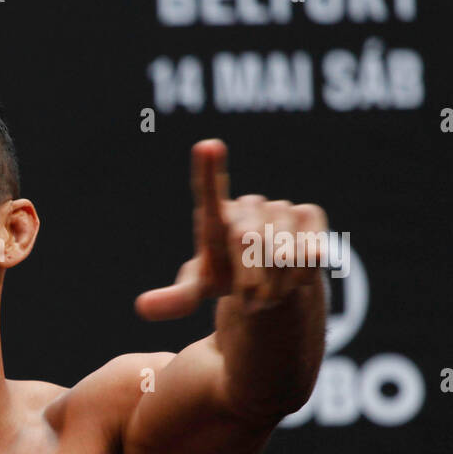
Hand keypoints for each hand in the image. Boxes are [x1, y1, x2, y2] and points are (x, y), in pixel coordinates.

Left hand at [134, 139, 327, 320]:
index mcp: (213, 220)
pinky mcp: (308, 214)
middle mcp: (245, 206)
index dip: (207, 169)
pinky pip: (309, 245)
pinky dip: (301, 270)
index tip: (207, 146)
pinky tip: (294, 278)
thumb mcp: (199, 289)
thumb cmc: (225, 277)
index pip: (207, 192)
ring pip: (280, 248)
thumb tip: (143, 307)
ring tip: (268, 294)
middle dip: (247, 276)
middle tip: (247, 301)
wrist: (269, 275)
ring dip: (274, 282)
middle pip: (246, 238)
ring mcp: (278, 207)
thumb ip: (176, 298)